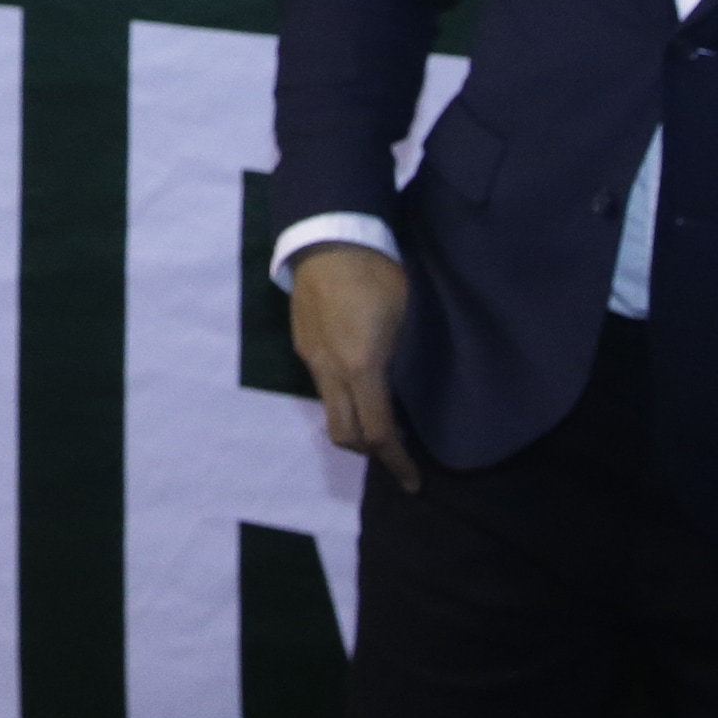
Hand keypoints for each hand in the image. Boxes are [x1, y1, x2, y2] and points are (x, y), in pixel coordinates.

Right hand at [288, 243, 420, 492]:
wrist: (328, 235)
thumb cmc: (379, 272)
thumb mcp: (408, 317)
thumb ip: (406, 360)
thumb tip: (413, 390)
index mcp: (362, 367)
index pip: (379, 433)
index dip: (397, 463)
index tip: (414, 482)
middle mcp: (331, 371)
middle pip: (345, 435)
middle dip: (372, 453)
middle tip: (397, 455)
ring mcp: (312, 358)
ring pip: (331, 411)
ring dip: (355, 424)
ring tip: (381, 417)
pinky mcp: (303, 344)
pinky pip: (322, 385)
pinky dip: (343, 397)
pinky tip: (360, 379)